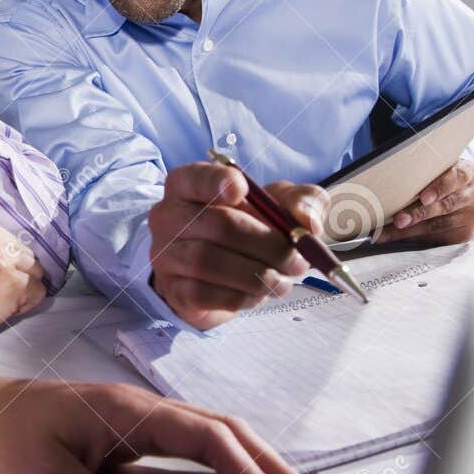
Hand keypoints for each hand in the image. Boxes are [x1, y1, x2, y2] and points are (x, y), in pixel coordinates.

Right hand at [0, 215, 46, 349]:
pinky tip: (4, 308)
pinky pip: (38, 291)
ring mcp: (6, 260)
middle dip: (16, 273)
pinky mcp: (15, 283)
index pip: (11, 241)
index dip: (5, 261)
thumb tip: (8, 253)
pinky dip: (25, 303)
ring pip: (35, 272)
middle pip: (26, 255)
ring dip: (23, 288)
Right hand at [147, 162, 328, 330]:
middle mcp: (169, 217)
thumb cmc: (251, 227)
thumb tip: (307, 223)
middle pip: (217, 225)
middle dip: (266, 244)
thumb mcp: (280, 204)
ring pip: (209, 261)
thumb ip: (302, 201)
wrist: (227, 274)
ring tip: (281, 280)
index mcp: (189, 185)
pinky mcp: (174, 290)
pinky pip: (205, 293)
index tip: (243, 191)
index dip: (216, 182)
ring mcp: (166, 255)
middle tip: (296, 260)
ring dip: (256, 274)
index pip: (195, 177)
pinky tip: (256, 294)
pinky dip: (239, 296)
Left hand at [374, 158, 473, 245]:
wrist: (460, 191)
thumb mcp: (437, 168)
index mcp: (468, 171)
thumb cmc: (441, 176)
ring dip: (414, 229)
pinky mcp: (467, 232)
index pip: (456, 177)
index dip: (439, 188)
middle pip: (448, 205)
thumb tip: (388, 179)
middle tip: (399, 220)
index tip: (423, 198)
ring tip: (392, 231)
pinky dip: (418, 238)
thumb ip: (423, 172)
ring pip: (442, 224)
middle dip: (420, 213)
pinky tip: (400, 237)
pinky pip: (442, 238)